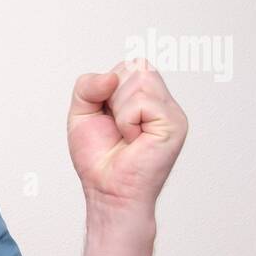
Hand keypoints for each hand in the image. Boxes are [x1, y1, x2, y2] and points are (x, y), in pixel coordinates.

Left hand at [67, 59, 187, 217]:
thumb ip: (87, 86)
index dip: (107, 87)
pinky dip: (126, 121)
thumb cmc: (99, 158)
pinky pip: (141, 102)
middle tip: (116, 127)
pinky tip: (133, 141)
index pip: (128, 65)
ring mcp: (171, 111)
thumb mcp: (81, 113)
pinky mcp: (175, 123)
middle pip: (135, 66)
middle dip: (112, 96)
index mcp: (146, 95)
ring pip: (140, 79)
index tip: (107, 116)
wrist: (107, 191)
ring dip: (119, 111)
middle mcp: (162, 100)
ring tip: (125, 134)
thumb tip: (111, 76)